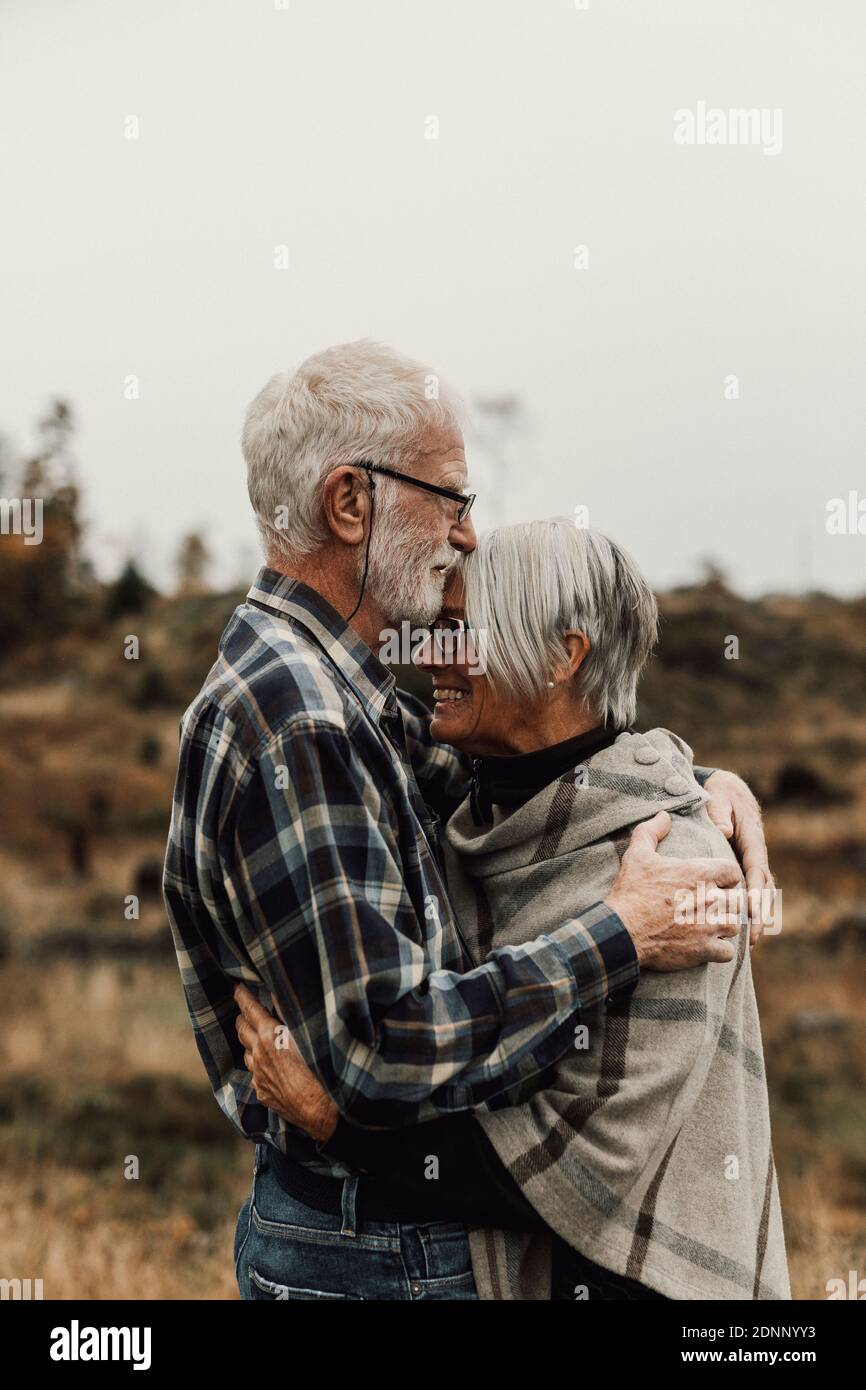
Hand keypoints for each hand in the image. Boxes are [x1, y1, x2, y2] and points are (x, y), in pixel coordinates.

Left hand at [234, 984, 337, 1142]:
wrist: (324, 1112)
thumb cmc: (324, 1068)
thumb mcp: (311, 1033)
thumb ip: (294, 1013)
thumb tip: (282, 995)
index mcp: (270, 1035)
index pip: (249, 1008)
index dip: (242, 995)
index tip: (237, 987)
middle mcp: (259, 1054)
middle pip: (241, 1028)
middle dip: (242, 1016)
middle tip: (245, 1008)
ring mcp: (259, 1076)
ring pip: (246, 1052)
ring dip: (249, 1041)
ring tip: (256, 1035)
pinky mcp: (263, 1093)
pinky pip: (256, 1074)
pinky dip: (259, 1064)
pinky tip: (269, 1065)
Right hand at [606, 811, 742, 969]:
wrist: (622, 931)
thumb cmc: (631, 892)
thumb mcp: (638, 855)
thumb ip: (652, 831)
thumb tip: (664, 815)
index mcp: (699, 874)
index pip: (733, 872)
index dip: (726, 878)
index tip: (714, 883)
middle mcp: (710, 899)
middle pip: (737, 900)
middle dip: (726, 903)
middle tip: (709, 907)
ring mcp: (709, 926)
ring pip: (735, 925)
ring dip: (724, 927)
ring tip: (710, 927)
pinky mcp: (704, 950)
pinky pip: (728, 952)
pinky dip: (720, 950)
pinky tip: (707, 946)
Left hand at [703, 770, 775, 944]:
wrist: (726, 789)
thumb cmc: (721, 793)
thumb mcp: (719, 796)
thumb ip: (719, 813)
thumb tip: (724, 833)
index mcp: (751, 839)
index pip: (756, 868)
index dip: (756, 891)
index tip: (753, 910)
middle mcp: (754, 853)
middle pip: (762, 887)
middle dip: (760, 913)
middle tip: (754, 937)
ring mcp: (749, 861)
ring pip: (759, 893)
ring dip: (757, 916)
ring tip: (751, 942)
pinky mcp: (742, 868)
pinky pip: (748, 890)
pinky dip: (749, 909)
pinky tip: (741, 929)